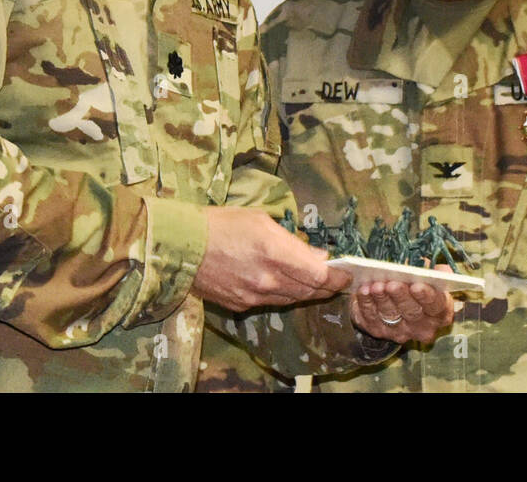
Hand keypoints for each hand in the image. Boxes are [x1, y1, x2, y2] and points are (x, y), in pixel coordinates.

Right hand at [192, 207, 351, 311]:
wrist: (180, 246)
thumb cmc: (220, 223)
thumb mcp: (261, 220)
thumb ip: (292, 241)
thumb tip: (318, 256)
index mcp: (274, 253)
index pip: (319, 276)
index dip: (337, 277)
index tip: (346, 273)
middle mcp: (267, 280)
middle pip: (309, 291)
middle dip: (326, 286)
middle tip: (336, 278)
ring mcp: (253, 297)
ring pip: (292, 299)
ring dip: (306, 291)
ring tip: (314, 281)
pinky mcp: (241, 306)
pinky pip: (271, 303)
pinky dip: (283, 294)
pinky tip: (283, 283)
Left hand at [350, 275, 453, 344]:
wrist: (395, 298)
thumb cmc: (414, 283)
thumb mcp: (426, 275)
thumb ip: (431, 271)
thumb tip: (431, 265)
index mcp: (440, 312)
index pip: (436, 306)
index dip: (426, 296)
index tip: (417, 285)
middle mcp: (422, 327)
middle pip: (412, 312)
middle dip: (401, 297)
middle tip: (392, 284)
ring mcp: (400, 332)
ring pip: (390, 316)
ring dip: (382, 299)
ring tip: (376, 286)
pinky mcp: (379, 330)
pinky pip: (371, 318)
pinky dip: (367, 303)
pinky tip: (364, 291)